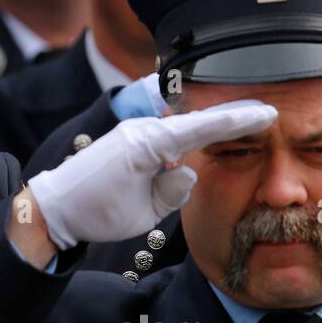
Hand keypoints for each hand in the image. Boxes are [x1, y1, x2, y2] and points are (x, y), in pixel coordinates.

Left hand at [25, 101, 278, 249]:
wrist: (54, 206)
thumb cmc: (95, 212)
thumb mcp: (141, 212)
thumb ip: (173, 191)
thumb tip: (187, 170)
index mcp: (147, 145)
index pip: (201, 128)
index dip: (236, 121)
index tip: (266, 112)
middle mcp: (142, 131)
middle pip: (196, 121)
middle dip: (230, 116)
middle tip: (267, 110)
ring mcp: (133, 133)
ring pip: (181, 129)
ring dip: (209, 126)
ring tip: (247, 120)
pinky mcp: (128, 140)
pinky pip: (166, 134)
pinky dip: (188, 135)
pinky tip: (208, 134)